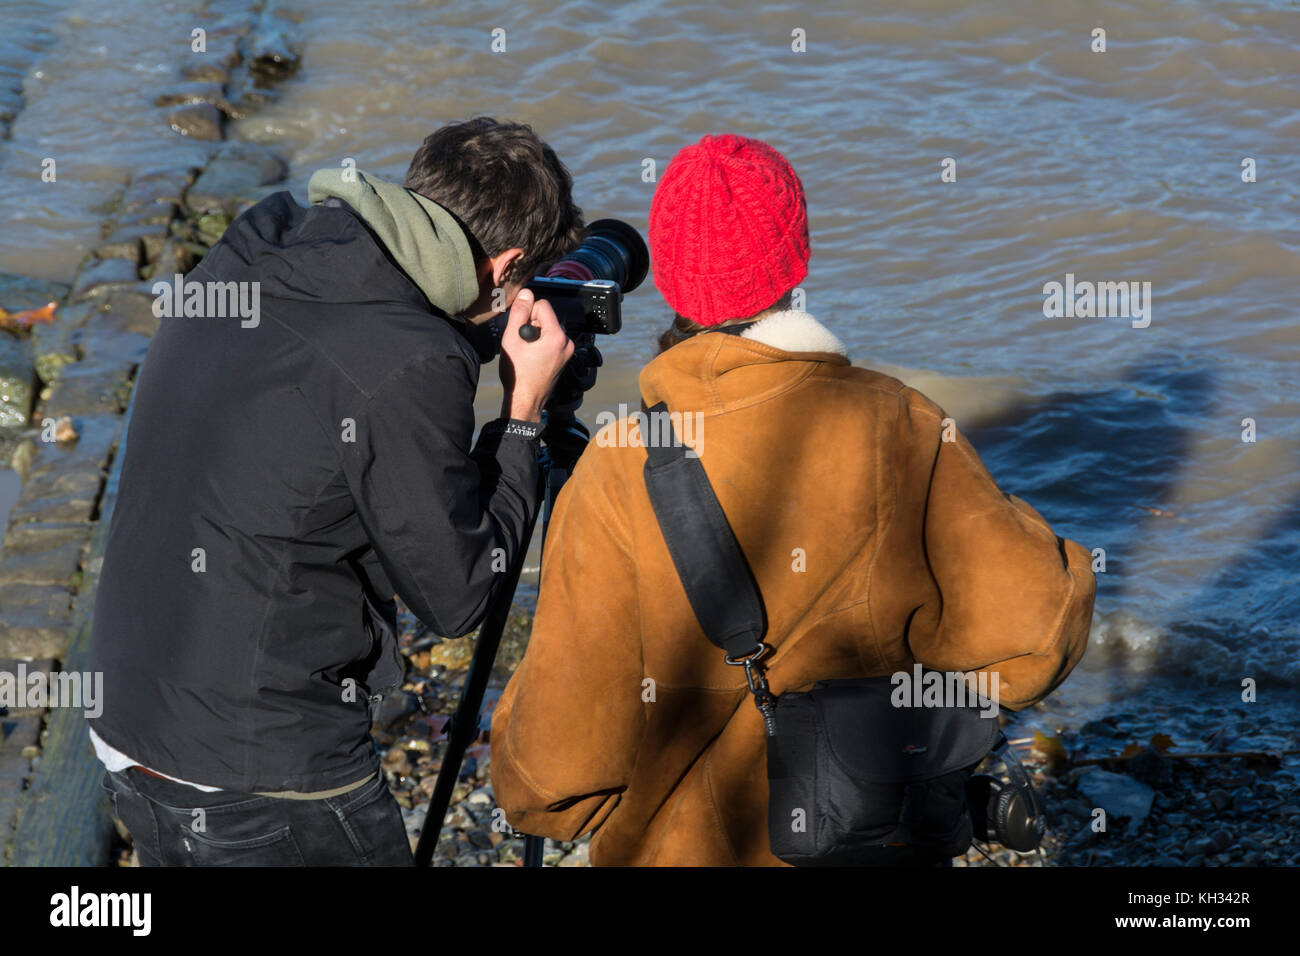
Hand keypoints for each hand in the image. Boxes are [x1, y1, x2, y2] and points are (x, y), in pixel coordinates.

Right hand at [498, 289, 573, 421]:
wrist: (525, 400)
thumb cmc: (518, 375)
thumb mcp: (512, 339)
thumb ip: (519, 313)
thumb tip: (527, 294)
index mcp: (557, 336)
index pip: (542, 305)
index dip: (527, 314)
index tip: (520, 330)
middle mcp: (567, 342)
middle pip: (546, 317)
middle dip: (531, 325)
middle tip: (522, 344)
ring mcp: (567, 351)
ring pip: (548, 328)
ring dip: (535, 335)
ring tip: (526, 352)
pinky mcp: (564, 357)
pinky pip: (551, 340)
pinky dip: (540, 344)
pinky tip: (532, 357)